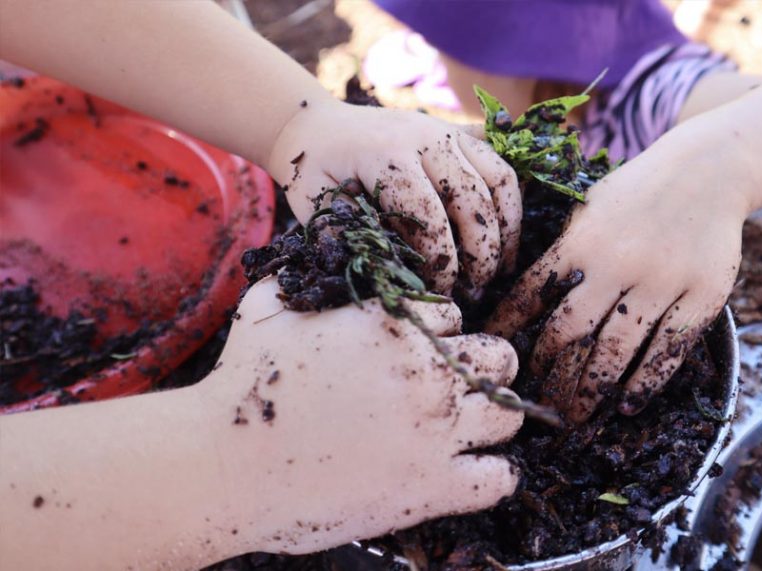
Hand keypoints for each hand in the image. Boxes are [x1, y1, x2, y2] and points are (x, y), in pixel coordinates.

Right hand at [199, 277, 522, 553]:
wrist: (225, 466)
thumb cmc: (239, 381)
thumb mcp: (266, 306)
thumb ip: (299, 271)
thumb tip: (311, 250)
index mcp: (395, 326)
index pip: (452, 313)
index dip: (436, 329)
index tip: (414, 349)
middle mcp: (429, 375)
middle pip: (498, 357)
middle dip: (478, 365)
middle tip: (449, 383)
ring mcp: (437, 434)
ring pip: (508, 414)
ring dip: (491, 416)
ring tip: (463, 424)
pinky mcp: (433, 489)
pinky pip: (499, 479)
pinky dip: (492, 474)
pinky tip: (468, 470)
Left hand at [267, 99, 520, 294]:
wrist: (319, 125)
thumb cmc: (314, 169)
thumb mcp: (313, 201)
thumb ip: (338, 234)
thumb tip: (380, 271)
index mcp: (387, 154)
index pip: (429, 215)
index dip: (440, 260)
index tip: (439, 291)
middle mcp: (425, 136)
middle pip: (472, 198)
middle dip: (480, 251)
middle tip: (475, 292)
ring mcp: (447, 131)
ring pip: (498, 180)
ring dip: (506, 230)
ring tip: (498, 271)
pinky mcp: (460, 133)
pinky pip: (500, 167)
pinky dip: (512, 205)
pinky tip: (505, 242)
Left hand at [486, 138, 747, 422]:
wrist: (707, 170)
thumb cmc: (635, 193)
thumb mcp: (586, 209)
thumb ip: (561, 252)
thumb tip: (524, 301)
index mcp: (580, 241)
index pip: (531, 293)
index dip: (508, 326)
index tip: (493, 351)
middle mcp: (616, 264)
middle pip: (571, 332)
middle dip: (548, 374)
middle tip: (536, 405)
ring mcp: (661, 282)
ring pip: (616, 349)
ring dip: (591, 389)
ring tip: (574, 416)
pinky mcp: (701, 296)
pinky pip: (666, 351)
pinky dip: (644, 383)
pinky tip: (626, 406)